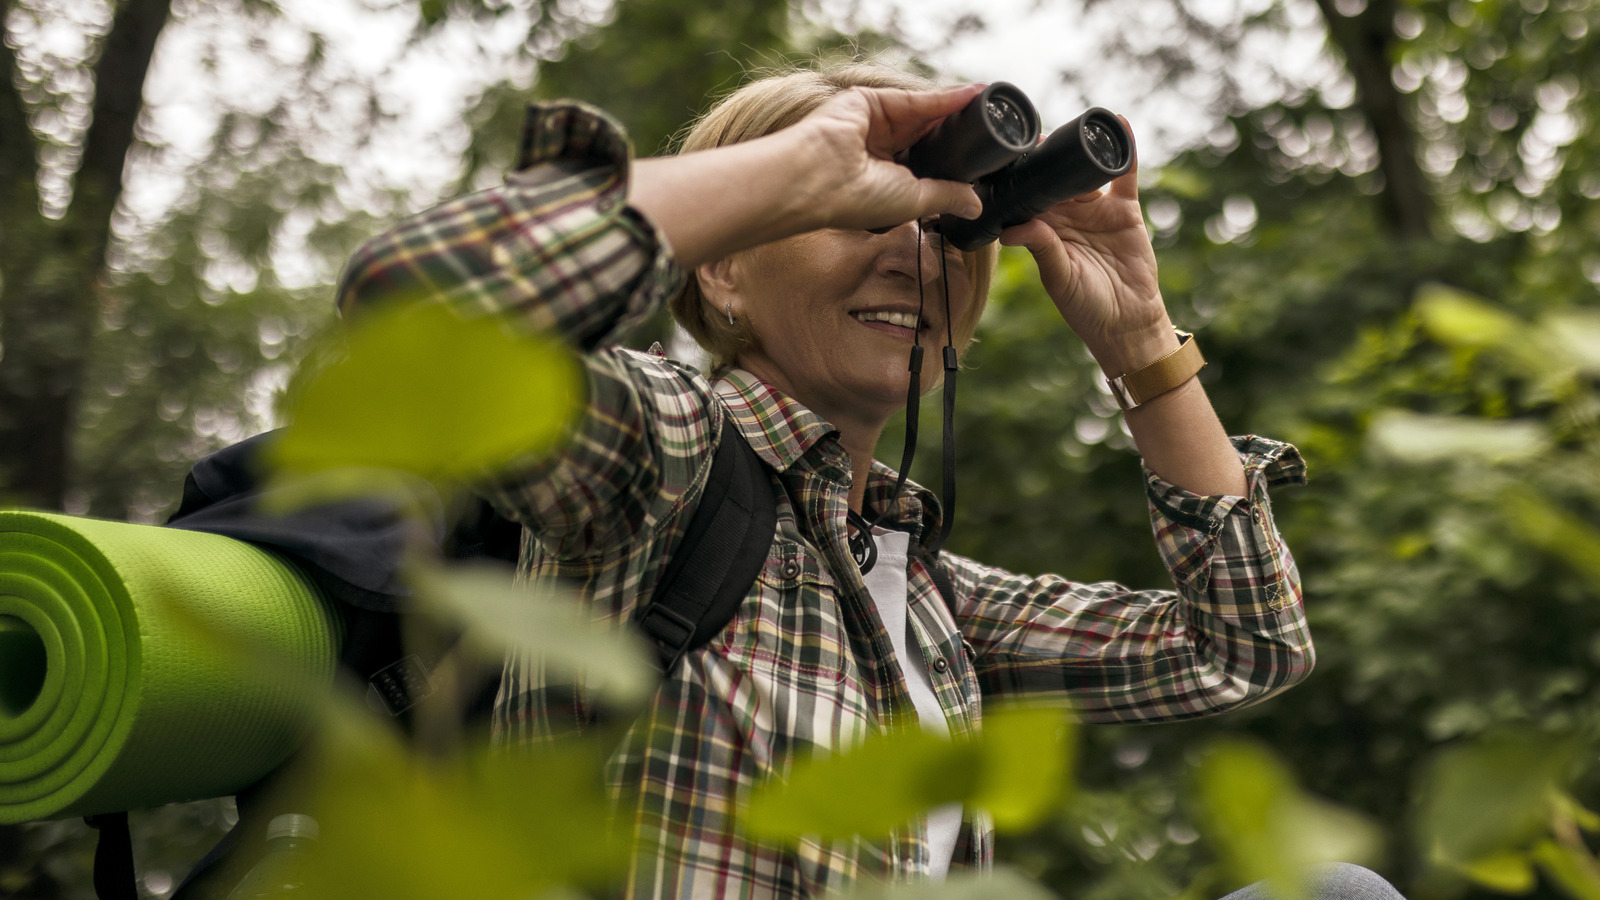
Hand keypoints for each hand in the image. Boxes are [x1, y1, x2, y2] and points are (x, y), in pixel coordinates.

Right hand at [793, 84, 985, 231]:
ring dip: (957, 110)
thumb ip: (946, 196)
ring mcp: (875, 124)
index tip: (984, 157)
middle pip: (928, 136)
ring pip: (924, 115)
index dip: (954, 159)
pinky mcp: (871, 102)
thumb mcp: (914, 201)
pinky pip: (915, 100)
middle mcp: (881, 150)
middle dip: (959, 132)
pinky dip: (944, 98)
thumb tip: (975, 205)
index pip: (926, 164)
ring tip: (991, 107)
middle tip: (995, 128)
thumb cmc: (856, 200)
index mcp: (886, 178)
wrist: (819, 179)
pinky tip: (971, 96)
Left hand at [998, 119, 1174, 374]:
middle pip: (1054, 176)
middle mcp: (1067, 216)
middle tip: (1031, 128)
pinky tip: (1120, 124)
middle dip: (1045, 153)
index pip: (1027, 195)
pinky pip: (1124, 176)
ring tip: (1072, 122)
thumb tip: (1012, 228)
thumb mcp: (1060, 278)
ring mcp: (1096, 210)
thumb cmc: (1086, 306)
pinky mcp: (1124, 210)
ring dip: (1080, 147)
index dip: (1018, 175)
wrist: (1128, 321)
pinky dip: (1124, 152)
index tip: (1004, 153)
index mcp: (1045, 230)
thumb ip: (1042, 249)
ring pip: (1085, 171)